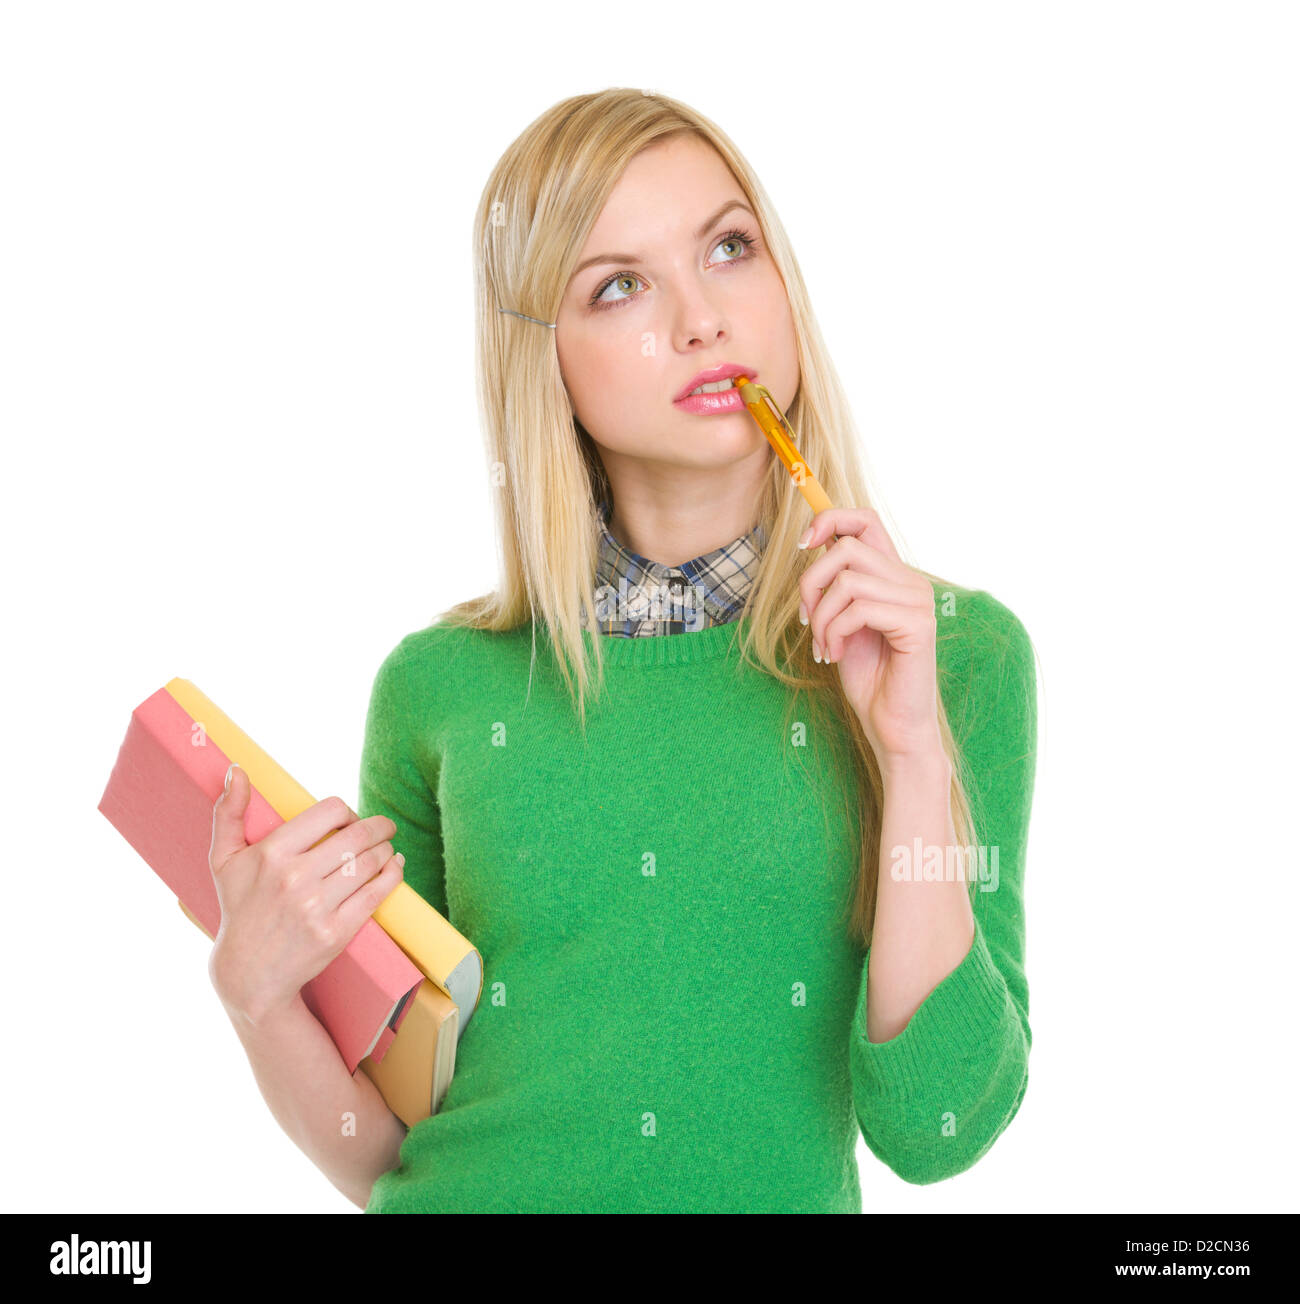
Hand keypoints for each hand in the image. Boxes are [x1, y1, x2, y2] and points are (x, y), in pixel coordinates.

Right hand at [207, 765, 404, 1025]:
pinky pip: (377, 893)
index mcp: (271, 854)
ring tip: (386, 848)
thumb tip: (236, 771)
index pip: (331, 810)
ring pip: (371, 862)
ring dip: (386, 850)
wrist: (249, 974)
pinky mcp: (337, 932)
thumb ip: (228, 812)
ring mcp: (317, 908)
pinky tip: (394, 866)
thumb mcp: (224, 860)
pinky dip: (393, 874)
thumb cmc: (239, 909)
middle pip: (358, 835)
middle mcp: (295, 879)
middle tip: (384, 828)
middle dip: (379, 827)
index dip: (347, 811)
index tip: (348, 820)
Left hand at [797, 507, 943, 764]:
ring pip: (847, 581)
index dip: (829, 520)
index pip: (865, 521)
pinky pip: (858, 609)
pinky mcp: (917, 625)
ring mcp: (917, 602)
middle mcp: (911, 582)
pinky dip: (834, 633)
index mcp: (894, 576)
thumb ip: (836, 585)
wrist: (892, 724)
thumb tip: (814, 545)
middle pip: (846, 548)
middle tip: (806, 619)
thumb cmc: (867, 676)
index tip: (802, 545)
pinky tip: (835, 656)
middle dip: (811, 583)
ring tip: (823, 646)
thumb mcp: (841, 621)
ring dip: (821, 618)